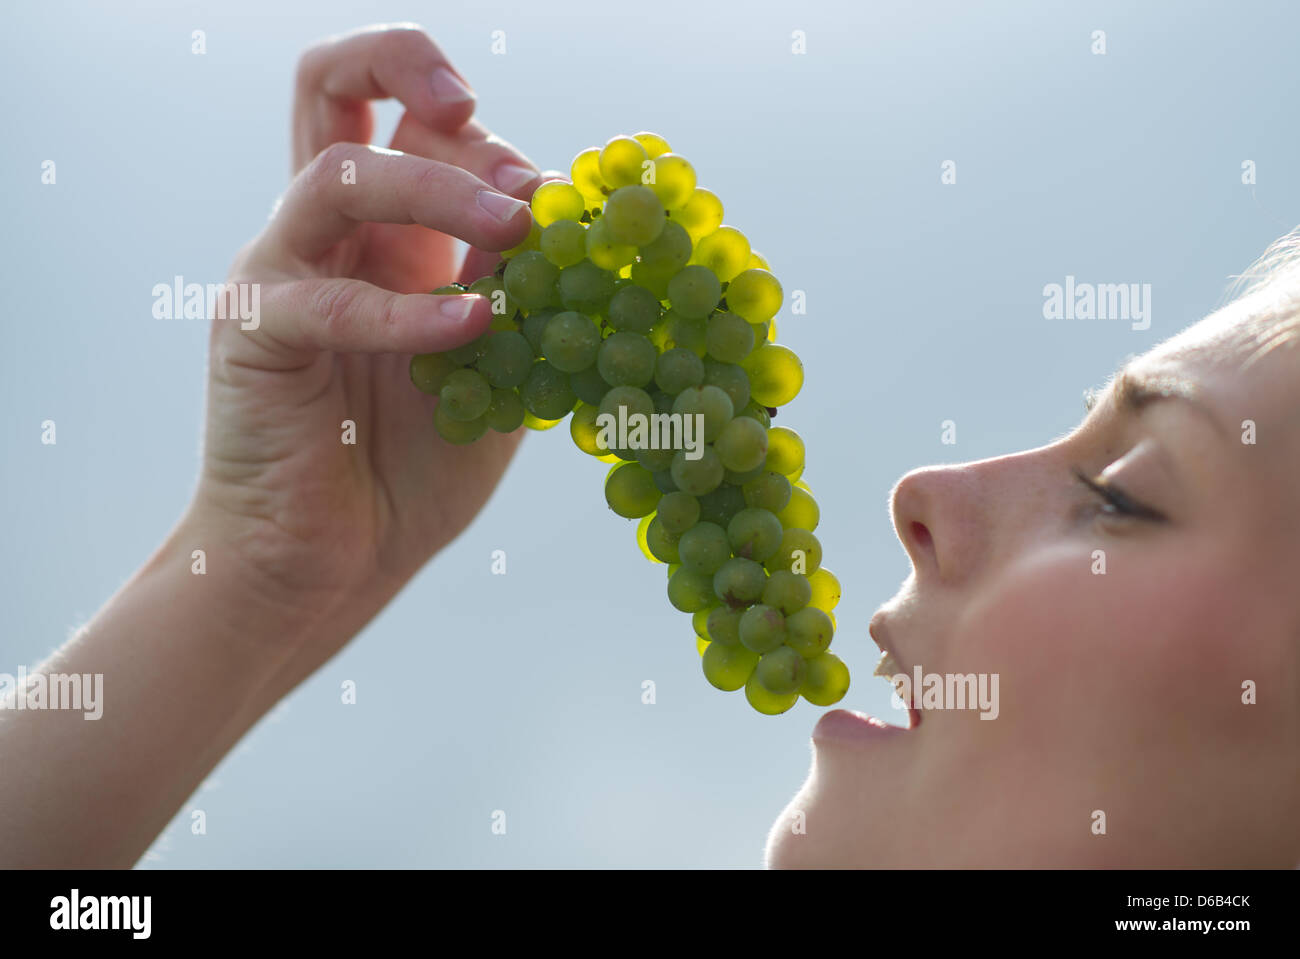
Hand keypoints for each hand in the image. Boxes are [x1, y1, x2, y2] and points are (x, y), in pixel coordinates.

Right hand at [194, 25, 543, 667]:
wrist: (339, 559)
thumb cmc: (414, 467)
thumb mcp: (494, 370)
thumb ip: (520, 298)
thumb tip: (565, 218)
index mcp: (386, 232)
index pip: (421, 126)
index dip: (491, 141)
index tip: (557, 194)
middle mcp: (327, 232)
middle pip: (331, 82)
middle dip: (407, 62)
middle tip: (481, 117)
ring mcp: (281, 271)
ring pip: (341, 173)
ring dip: (437, 188)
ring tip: (515, 230)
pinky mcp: (253, 331)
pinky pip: (326, 297)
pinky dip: (407, 308)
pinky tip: (472, 328)